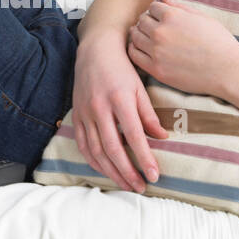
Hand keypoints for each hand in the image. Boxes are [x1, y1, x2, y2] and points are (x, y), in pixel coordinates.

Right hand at [70, 36, 168, 192]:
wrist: (95, 51)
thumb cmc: (122, 68)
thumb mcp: (140, 87)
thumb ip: (149, 114)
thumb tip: (162, 138)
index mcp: (119, 99)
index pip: (134, 136)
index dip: (144, 158)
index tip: (155, 175)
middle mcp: (100, 108)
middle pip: (113, 149)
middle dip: (128, 172)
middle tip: (141, 187)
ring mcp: (85, 113)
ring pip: (97, 151)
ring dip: (112, 172)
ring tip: (127, 185)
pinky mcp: (76, 116)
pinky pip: (83, 145)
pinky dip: (94, 162)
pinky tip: (106, 171)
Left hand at [126, 0, 238, 97]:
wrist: (227, 70)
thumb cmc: (219, 42)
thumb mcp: (202, 18)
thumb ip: (180, 7)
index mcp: (172, 16)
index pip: (152, 7)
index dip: (157, 11)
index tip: (161, 17)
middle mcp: (160, 31)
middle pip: (141, 20)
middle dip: (147, 21)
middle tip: (154, 27)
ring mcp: (156, 51)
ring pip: (135, 36)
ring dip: (139, 34)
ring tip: (147, 37)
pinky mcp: (156, 69)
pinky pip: (134, 55)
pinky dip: (134, 49)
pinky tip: (142, 49)